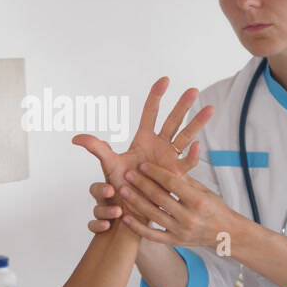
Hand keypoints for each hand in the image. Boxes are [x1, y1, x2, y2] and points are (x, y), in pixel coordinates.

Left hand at [73, 77, 213, 224]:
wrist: (130, 206)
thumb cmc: (121, 185)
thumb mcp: (109, 164)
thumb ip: (96, 148)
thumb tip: (76, 138)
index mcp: (143, 138)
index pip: (151, 112)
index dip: (157, 96)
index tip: (165, 80)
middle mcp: (160, 145)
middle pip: (173, 120)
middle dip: (183, 105)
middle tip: (194, 90)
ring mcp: (170, 159)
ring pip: (186, 136)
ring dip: (197, 123)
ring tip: (210, 108)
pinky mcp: (176, 174)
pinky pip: (187, 163)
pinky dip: (193, 155)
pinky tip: (198, 146)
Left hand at [118, 161, 238, 250]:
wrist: (226, 235)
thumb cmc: (215, 208)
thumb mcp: (205, 191)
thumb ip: (185, 180)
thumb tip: (169, 161)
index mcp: (198, 201)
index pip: (172, 183)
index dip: (156, 173)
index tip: (143, 165)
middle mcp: (189, 217)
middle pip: (159, 198)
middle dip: (141, 184)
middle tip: (127, 174)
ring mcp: (181, 231)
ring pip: (153, 215)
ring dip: (136, 202)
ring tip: (122, 191)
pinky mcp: (174, 242)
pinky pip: (152, 235)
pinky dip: (138, 227)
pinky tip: (125, 218)